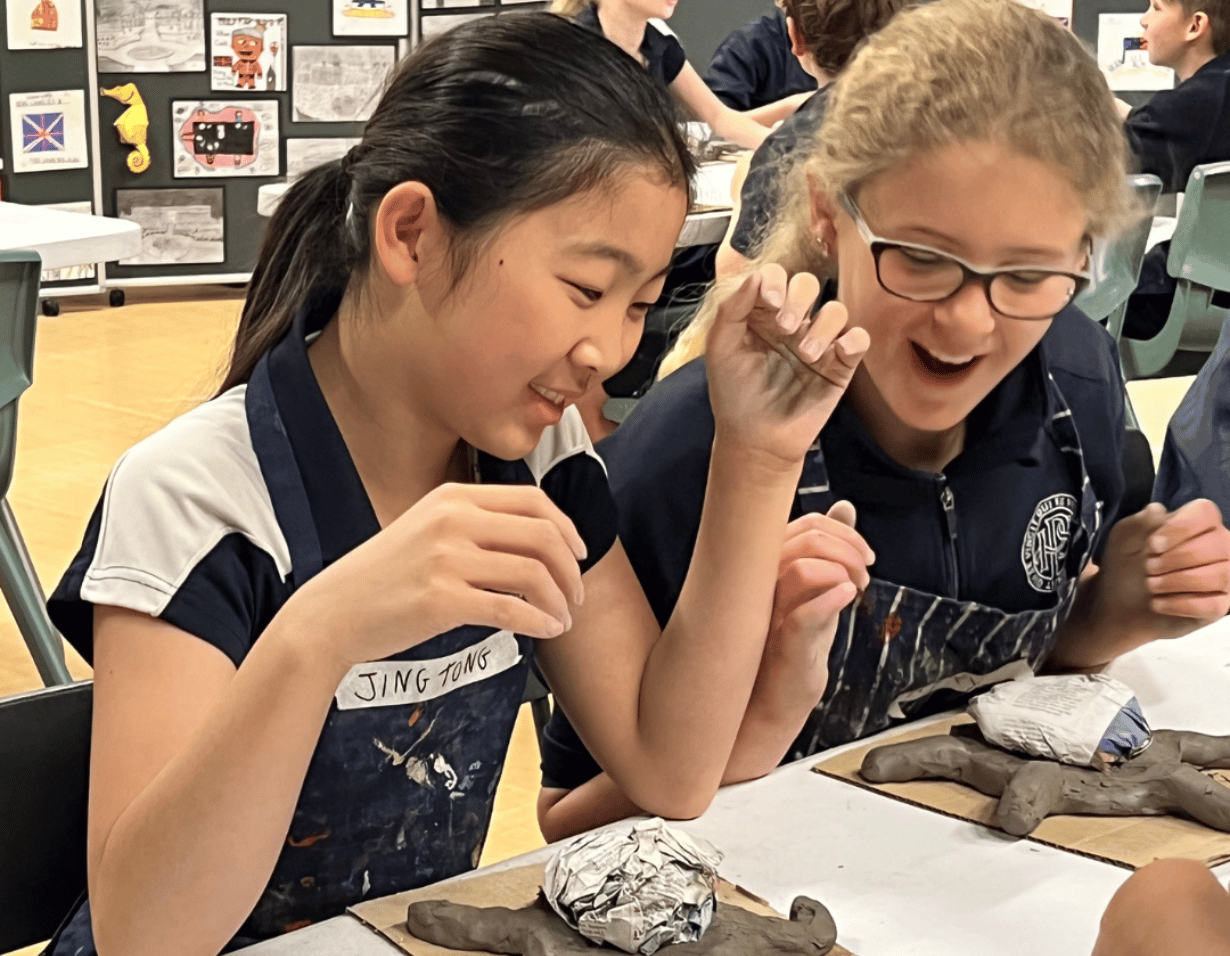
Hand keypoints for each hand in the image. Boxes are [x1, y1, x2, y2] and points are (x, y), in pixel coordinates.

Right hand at [295, 484, 587, 667]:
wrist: (332, 613)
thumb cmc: (381, 578)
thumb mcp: (426, 528)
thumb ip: (473, 525)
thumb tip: (535, 540)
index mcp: (453, 497)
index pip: (533, 500)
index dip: (567, 528)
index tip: (579, 553)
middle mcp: (453, 521)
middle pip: (543, 535)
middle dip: (571, 569)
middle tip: (576, 595)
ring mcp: (447, 559)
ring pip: (534, 573)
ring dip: (560, 599)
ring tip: (563, 618)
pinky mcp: (442, 600)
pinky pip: (511, 609)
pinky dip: (539, 622)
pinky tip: (544, 631)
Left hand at [705, 265, 868, 469]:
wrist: (755, 440)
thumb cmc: (734, 395)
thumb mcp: (720, 349)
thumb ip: (731, 309)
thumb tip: (752, 274)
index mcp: (762, 314)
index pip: (775, 277)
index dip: (774, 280)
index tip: (768, 301)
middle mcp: (792, 324)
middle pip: (808, 284)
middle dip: (798, 298)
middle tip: (784, 327)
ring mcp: (817, 343)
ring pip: (835, 310)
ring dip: (822, 326)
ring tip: (805, 355)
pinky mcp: (839, 366)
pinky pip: (859, 339)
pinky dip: (853, 340)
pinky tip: (835, 354)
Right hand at [755, 502, 873, 711]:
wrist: (780, 693)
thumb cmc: (797, 638)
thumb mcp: (818, 585)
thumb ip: (830, 548)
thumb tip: (845, 507)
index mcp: (772, 563)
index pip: (808, 523)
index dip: (844, 532)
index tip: (866, 555)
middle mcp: (765, 581)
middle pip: (808, 538)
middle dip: (850, 549)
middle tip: (866, 574)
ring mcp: (771, 611)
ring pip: (802, 569)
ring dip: (844, 571)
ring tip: (858, 587)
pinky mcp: (784, 643)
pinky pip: (803, 614)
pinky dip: (832, 600)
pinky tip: (849, 597)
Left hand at [1095, 500, 1229, 638]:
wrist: (1119, 601)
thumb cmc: (1128, 562)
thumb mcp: (1125, 536)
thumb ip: (1141, 521)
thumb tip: (1158, 511)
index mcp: (1197, 522)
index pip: (1205, 513)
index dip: (1180, 528)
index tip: (1153, 545)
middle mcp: (1219, 546)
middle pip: (1217, 545)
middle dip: (1175, 559)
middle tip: (1148, 567)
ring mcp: (1223, 576)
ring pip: (1219, 576)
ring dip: (1177, 581)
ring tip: (1150, 584)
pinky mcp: (1219, 604)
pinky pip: (1214, 606)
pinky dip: (1179, 605)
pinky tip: (1156, 603)